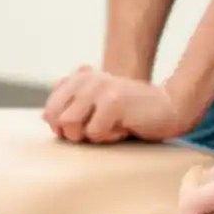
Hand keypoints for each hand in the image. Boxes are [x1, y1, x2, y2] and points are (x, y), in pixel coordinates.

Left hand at [42, 66, 184, 143]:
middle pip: (56, 118)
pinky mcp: (112, 101)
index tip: (88, 124)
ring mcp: (99, 87)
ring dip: (92, 135)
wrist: (169, 107)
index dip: (63, 126)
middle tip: (99, 128)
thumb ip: (71, 107)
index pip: (50, 108)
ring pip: (71, 126)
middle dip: (75, 133)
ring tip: (112, 126)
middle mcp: (86, 77)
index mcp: (80, 76)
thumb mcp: (97, 106)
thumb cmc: (131, 112)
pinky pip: (94, 132)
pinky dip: (109, 137)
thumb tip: (45, 116)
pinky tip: (125, 126)